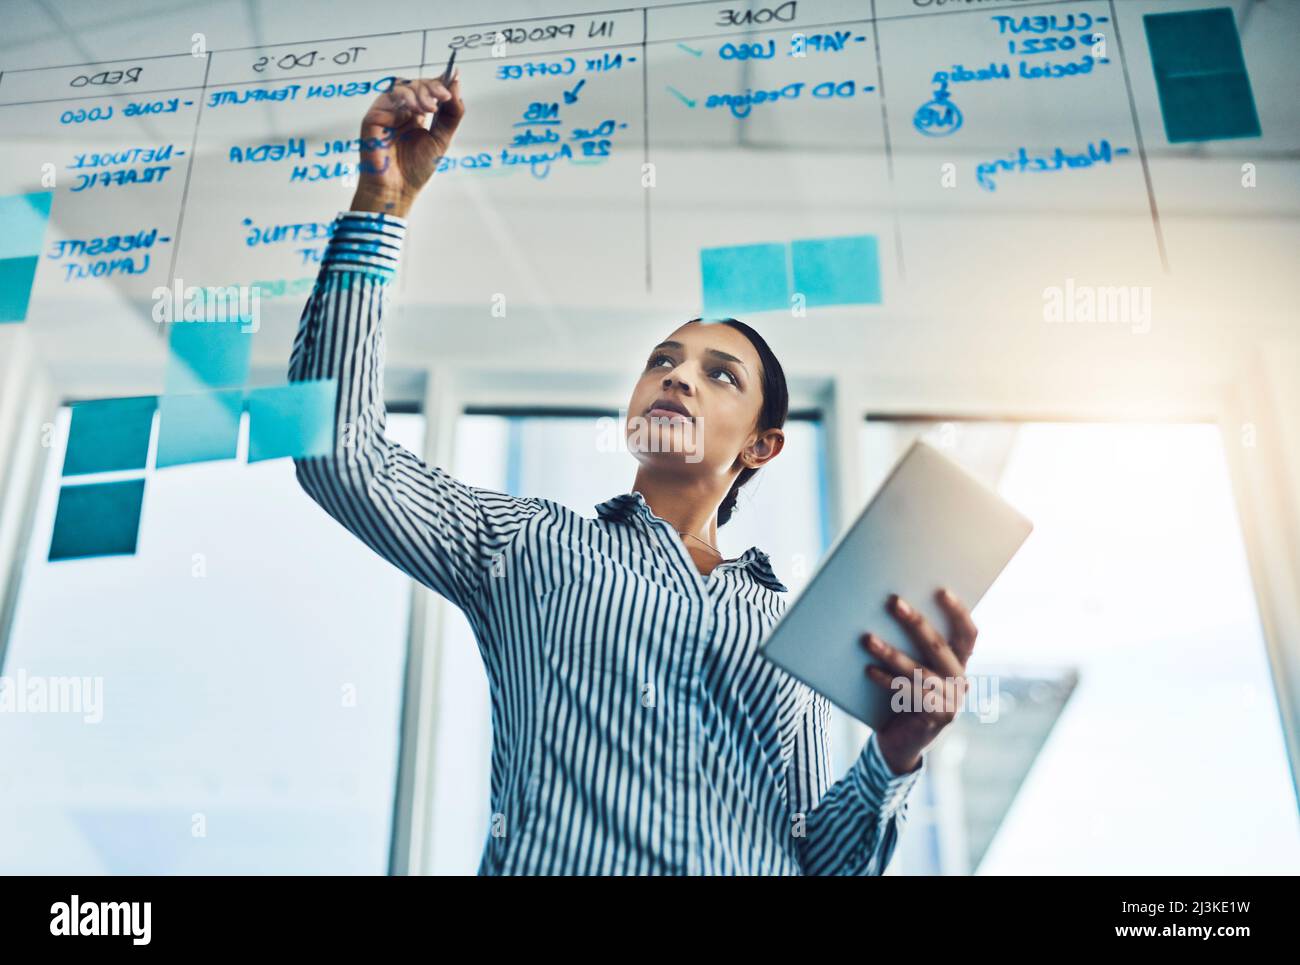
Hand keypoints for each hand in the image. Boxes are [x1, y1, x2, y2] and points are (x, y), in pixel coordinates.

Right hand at [350, 72, 464, 216]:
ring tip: (431, 107)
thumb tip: (456, 83)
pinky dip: (404, 98)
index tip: (454, 75)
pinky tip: (416, 110)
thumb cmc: (415, 170)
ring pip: (402, 86)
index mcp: (416, 116)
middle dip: (432, 86)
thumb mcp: (442, 139)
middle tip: (444, 96)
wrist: (397, 190)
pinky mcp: (374, 116)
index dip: (440, 81)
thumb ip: (451, 114)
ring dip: (420, 92)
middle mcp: (401, 111)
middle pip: (416, 85)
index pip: (428, 90)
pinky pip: (387, 96)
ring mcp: (387, 112)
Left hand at [860, 588, 977, 775]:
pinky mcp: (933, 720)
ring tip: (867, 638)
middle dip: (916, 622)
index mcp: (959, 664)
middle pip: (940, 646)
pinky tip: (869, 670)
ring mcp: (950, 703)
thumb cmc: (902, 695)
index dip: (958, 612)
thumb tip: (890, 607)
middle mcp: (959, 682)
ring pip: (920, 671)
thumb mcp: (913, 668)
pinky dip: (886, 681)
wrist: (899, 745)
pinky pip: (908, 694)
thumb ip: (913, 646)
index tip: (941, 590)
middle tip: (893, 602)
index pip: (968, 633)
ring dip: (891, 652)